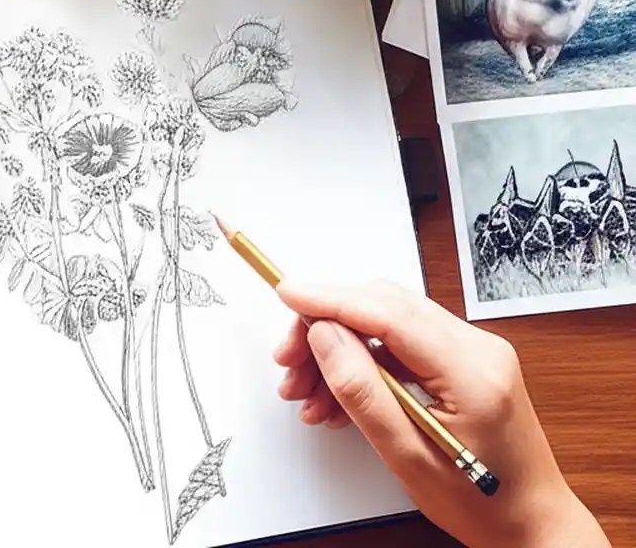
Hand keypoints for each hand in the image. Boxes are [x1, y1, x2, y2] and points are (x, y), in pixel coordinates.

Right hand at [273, 280, 609, 547]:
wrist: (530, 522)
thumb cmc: (482, 501)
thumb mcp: (407, 455)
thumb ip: (362, 392)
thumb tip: (324, 337)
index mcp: (472, 371)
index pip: (388, 314)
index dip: (331, 300)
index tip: (289, 295)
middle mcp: (479, 349)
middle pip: (384, 308)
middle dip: (326, 328)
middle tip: (288, 362)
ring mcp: (475, 351)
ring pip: (387, 324)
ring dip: (340, 349)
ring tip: (308, 394)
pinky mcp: (465, 361)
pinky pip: (402, 344)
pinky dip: (364, 363)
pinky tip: (338, 396)